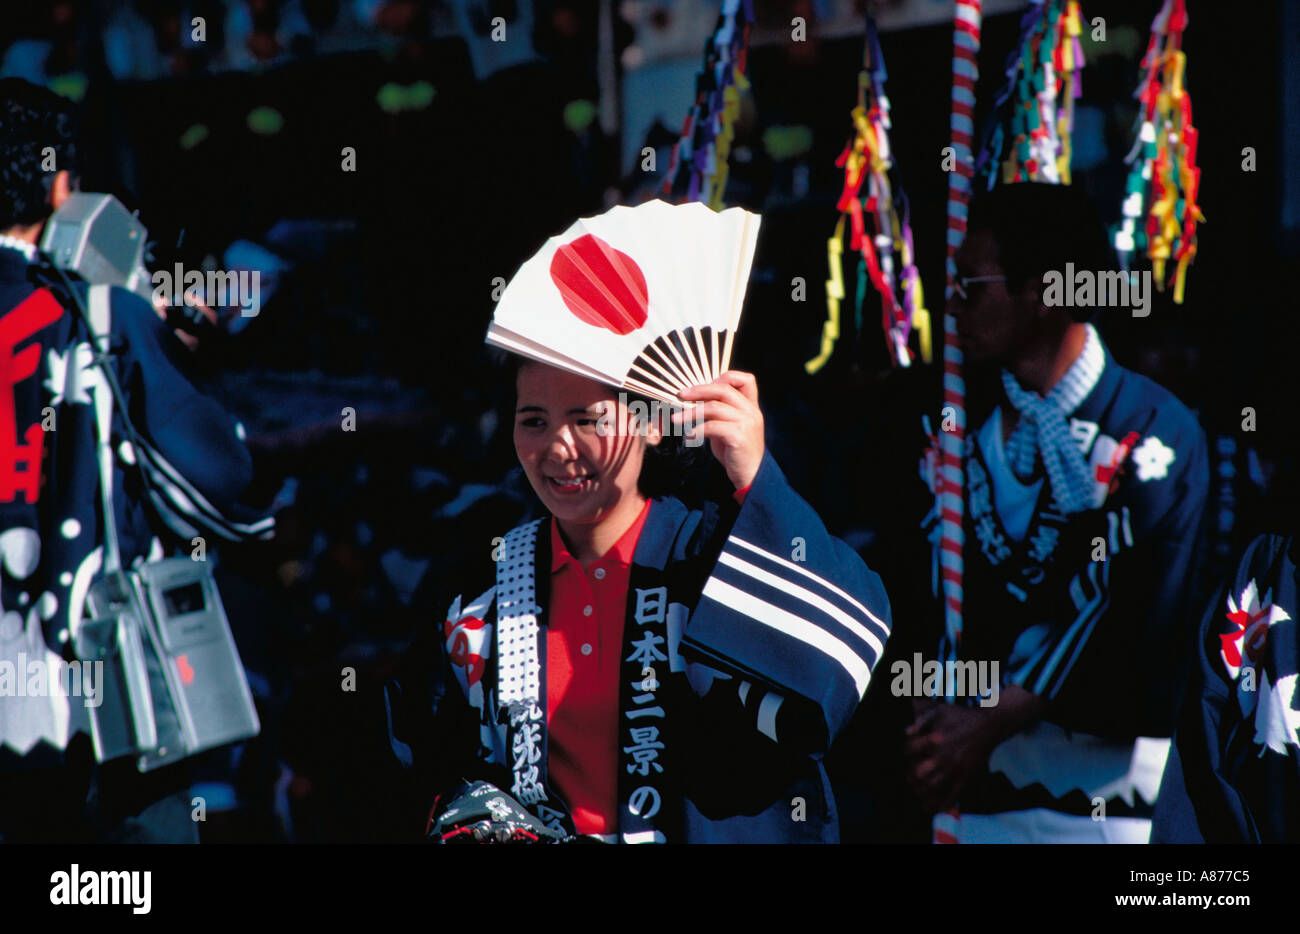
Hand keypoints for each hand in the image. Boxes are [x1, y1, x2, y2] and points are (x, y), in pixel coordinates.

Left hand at [674, 370, 765, 490]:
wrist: (752, 476)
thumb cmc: (737, 452)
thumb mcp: (730, 427)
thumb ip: (720, 413)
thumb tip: (695, 402)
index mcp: (751, 406)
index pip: (745, 379)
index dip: (724, 377)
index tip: (704, 386)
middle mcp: (751, 411)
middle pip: (723, 389)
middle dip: (699, 390)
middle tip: (681, 394)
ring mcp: (747, 423)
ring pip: (714, 407)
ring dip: (691, 412)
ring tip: (676, 420)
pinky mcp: (739, 436)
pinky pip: (712, 426)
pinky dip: (697, 430)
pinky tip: (689, 436)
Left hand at [904, 699, 998, 812]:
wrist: (989, 724)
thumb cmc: (962, 716)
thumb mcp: (939, 712)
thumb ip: (921, 722)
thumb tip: (907, 733)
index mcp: (934, 739)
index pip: (910, 752)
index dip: (906, 754)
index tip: (909, 757)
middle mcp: (944, 755)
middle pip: (919, 773)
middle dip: (912, 777)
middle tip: (911, 779)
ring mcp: (956, 766)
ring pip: (934, 786)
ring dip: (924, 792)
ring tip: (920, 794)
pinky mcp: (968, 774)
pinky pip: (955, 794)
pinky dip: (945, 803)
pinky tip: (938, 807)